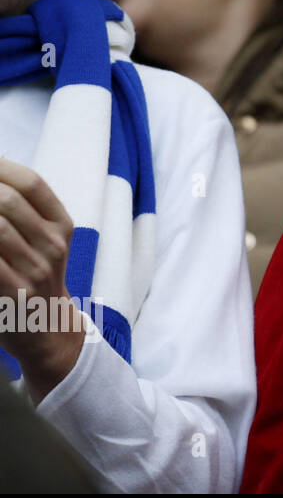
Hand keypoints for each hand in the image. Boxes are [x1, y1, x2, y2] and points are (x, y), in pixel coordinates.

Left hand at [0, 157, 84, 399]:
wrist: (47, 330)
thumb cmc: (34, 277)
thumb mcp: (45, 241)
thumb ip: (24, 210)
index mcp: (61, 226)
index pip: (32, 183)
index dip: (1, 167)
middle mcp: (53, 246)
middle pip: (9, 200)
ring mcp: (35, 271)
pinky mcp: (14, 294)